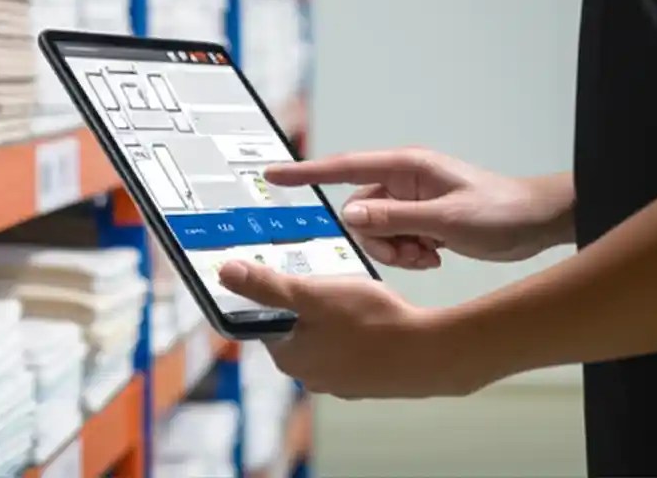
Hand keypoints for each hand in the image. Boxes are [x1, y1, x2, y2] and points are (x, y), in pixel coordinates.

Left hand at [218, 260, 487, 397]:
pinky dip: (358, 331)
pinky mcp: (369, 382)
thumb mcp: (312, 294)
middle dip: (308, 305)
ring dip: (334, 317)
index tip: (293, 277)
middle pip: (296, 330)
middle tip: (327, 281)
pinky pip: (353, 349)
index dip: (276, 295)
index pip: (265, 322)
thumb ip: (267, 285)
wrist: (431, 353)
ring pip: (325, 338)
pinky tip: (374, 314)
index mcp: (289, 358)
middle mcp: (310, 377)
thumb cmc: (370, 321)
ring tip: (352, 295)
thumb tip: (226, 273)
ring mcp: (342, 383)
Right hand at [266, 148, 574, 268]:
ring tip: (430, 255)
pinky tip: (435, 256)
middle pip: (359, 213)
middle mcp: (402, 181)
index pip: (344, 168)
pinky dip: (408, 255)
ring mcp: (409, 201)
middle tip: (416, 252)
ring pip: (375, 232)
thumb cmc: (500, 212)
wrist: (537, 222)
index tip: (274, 175)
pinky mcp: (418, 220)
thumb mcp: (446, 220)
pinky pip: (393, 241)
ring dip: (397, 251)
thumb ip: (395, 218)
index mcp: (406, 167)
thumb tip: (350, 216)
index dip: (306, 172)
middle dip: (380, 240)